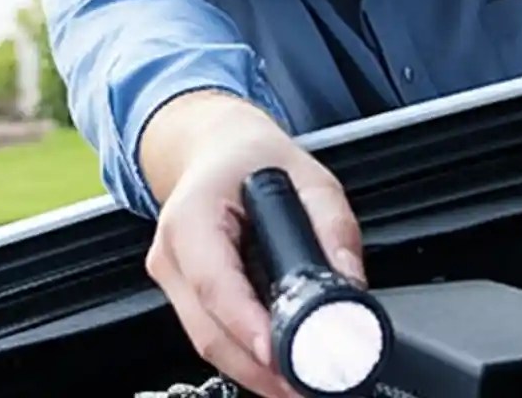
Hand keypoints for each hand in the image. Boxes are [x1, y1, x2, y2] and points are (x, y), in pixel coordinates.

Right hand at [141, 95, 365, 397]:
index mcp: (193, 215)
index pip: (215, 283)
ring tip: (298, 388)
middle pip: (208, 330)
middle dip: (257, 370)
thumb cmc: (252, 158)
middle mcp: (172, 253)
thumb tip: (349, 282)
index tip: (279, 354)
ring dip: (253, 372)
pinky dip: (245, 357)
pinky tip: (279, 369)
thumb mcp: (309, 176)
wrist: (215, 149)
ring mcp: (172, 279)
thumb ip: (334, 227)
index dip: (246, 325)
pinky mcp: (184, 296)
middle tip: (303, 388)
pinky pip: (212, 334)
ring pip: (207, 342)